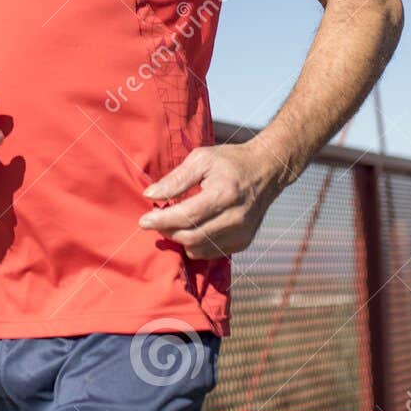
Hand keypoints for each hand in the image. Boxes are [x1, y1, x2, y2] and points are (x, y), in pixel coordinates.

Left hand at [137, 142, 297, 259]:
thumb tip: (150, 195)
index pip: (186, 216)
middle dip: (167, 231)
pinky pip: (210, 252)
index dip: (161, 221)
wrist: (267, 170)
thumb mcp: (201, 159)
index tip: (143, 221)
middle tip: (155, 220)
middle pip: (190, 237)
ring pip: (198, 249)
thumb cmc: (230, 161)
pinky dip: (195, 244)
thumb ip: (175, 179)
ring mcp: (241, 234)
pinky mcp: (243, 242)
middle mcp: (235, 218)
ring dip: (180, 239)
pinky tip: (191, 228)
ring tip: (173, 222)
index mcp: (224, 194)